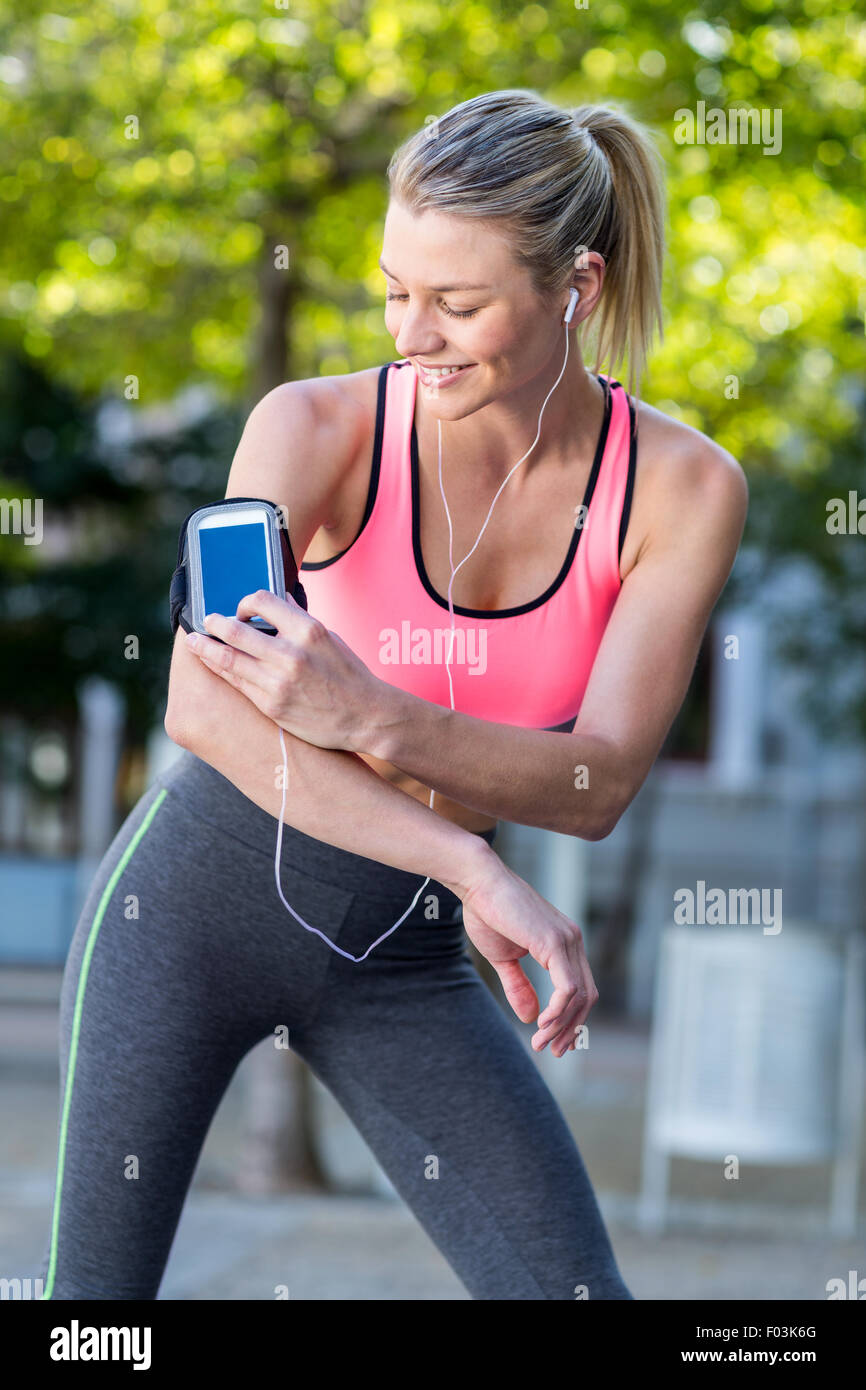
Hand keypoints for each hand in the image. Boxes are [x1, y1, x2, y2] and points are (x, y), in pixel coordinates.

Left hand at [184, 589, 382, 752]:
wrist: (366, 716)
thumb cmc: (350, 676)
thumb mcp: (331, 638)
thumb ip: (301, 620)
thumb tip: (279, 601)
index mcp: (308, 630)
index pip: (261, 601)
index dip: (244, 602)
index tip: (240, 610)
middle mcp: (291, 654)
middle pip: (235, 630)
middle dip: (214, 622)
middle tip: (206, 620)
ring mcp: (278, 681)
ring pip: (228, 658)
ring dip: (205, 647)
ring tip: (194, 642)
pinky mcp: (271, 705)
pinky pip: (236, 683)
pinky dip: (220, 670)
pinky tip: (211, 664)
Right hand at [458, 855, 597, 1057]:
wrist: (477, 883)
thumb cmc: (487, 912)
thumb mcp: (504, 958)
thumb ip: (519, 986)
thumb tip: (531, 1018)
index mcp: (564, 942)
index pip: (581, 988)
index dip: (571, 1018)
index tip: (555, 1041)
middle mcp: (573, 940)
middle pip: (587, 996)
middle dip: (570, 1028)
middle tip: (553, 1051)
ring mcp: (568, 940)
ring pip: (579, 996)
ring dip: (561, 1025)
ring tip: (541, 1043)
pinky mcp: (556, 942)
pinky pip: (568, 988)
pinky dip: (558, 1010)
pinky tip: (542, 1024)